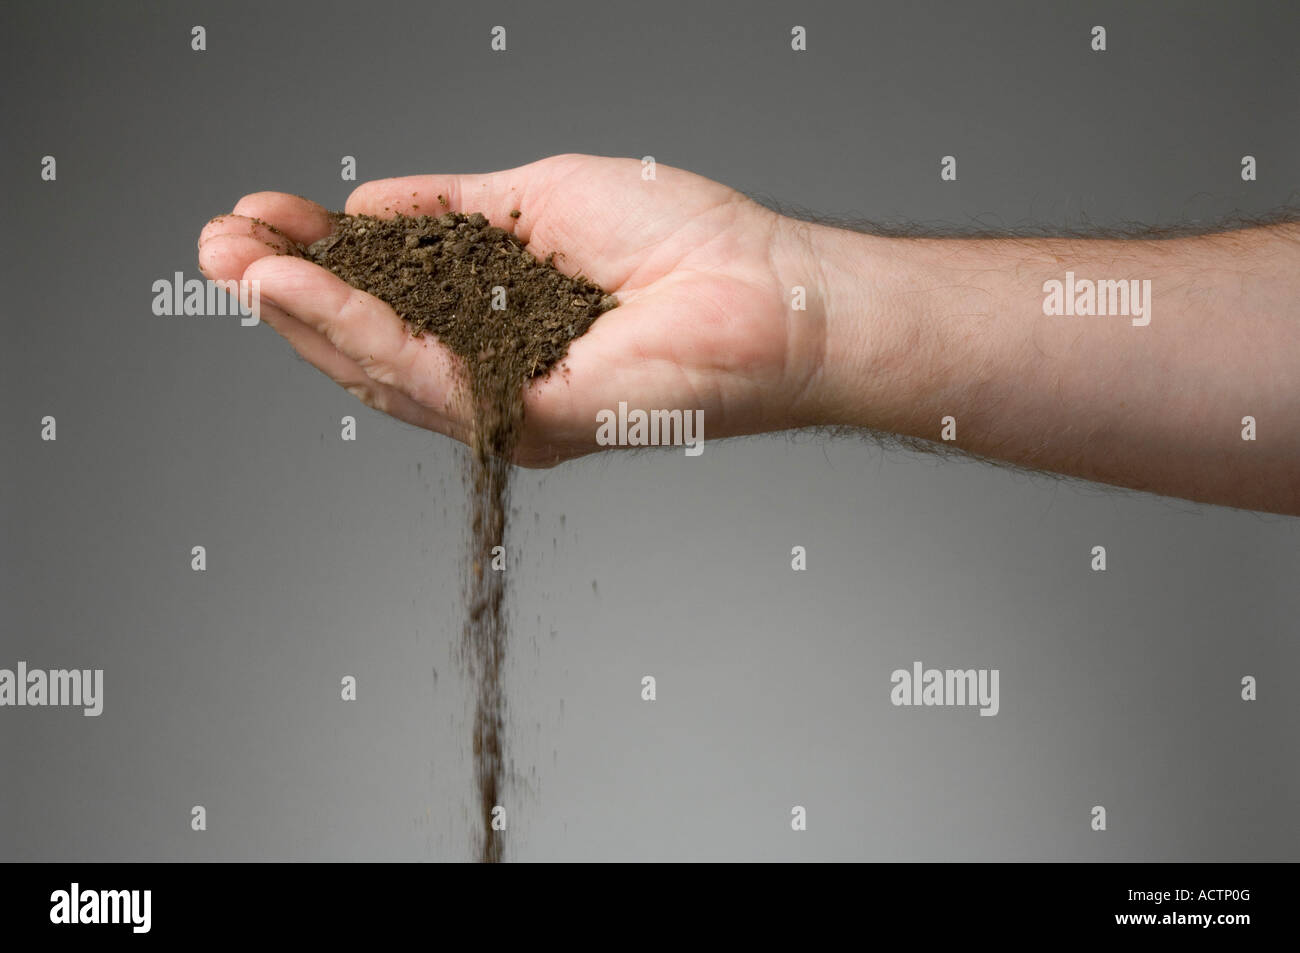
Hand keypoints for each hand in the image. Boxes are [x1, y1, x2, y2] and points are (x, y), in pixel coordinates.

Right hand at [198, 154, 829, 465]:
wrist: (765, 286)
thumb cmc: (681, 241)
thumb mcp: (537, 204)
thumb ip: (450, 211)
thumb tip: (370, 202)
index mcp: (497, 327)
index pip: (389, 300)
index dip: (319, 259)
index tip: (257, 217)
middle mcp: (494, 378)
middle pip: (368, 347)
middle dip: (288, 292)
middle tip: (217, 243)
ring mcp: (507, 409)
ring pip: (381, 370)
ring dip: (303, 313)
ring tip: (240, 263)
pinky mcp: (528, 423)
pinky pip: (427, 378)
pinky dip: (358, 329)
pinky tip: (302, 288)